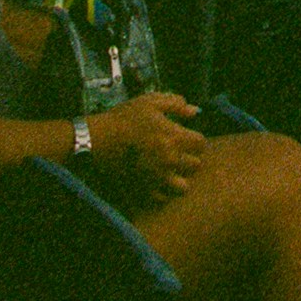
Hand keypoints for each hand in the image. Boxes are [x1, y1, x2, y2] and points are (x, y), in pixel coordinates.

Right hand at [88, 90, 203, 197]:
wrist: (99, 140)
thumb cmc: (126, 118)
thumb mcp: (151, 102)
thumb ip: (176, 104)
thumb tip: (194, 111)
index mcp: (174, 137)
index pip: (201, 144)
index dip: (196, 140)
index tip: (188, 138)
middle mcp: (170, 160)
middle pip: (195, 165)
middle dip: (190, 158)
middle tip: (179, 153)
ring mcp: (157, 178)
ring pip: (183, 186)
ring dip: (180, 178)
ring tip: (172, 170)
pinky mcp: (144, 189)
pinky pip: (163, 198)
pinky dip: (164, 191)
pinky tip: (158, 180)